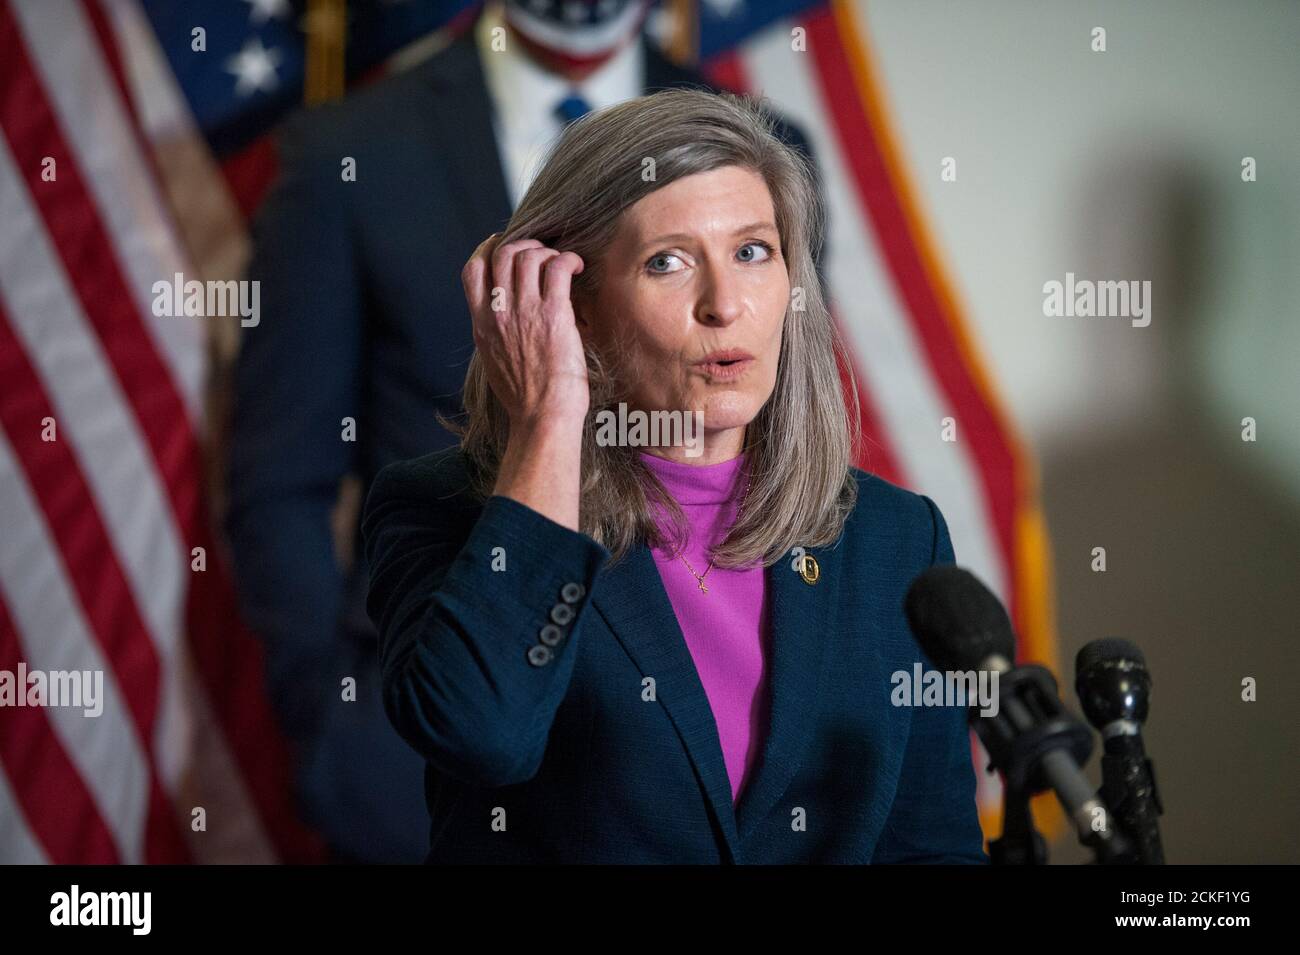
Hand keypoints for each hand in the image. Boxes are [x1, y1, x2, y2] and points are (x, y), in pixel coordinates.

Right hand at [462, 233, 588, 428]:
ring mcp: (524, 312)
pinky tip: (578, 267)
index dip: (488, 249)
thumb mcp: (494, 362)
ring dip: (549, 252)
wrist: (541, 418)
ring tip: (563, 265)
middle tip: (543, 254)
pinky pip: (558, 267)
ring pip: (529, 255)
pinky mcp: (553, 315)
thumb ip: (495, 335)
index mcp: (482, 324)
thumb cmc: (525, 399)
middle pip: (502, 254)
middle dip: (525, 244)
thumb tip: (504, 320)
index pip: (473, 270)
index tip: (504, 245)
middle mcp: (498, 313)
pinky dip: (568, 259)